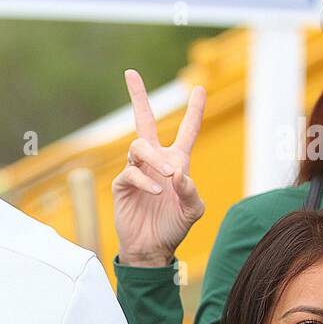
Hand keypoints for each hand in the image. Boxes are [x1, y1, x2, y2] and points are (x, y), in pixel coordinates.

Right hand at [112, 69, 206, 266]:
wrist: (151, 249)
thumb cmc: (174, 227)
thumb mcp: (193, 210)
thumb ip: (191, 191)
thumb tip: (177, 173)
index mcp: (177, 163)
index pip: (186, 131)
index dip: (194, 111)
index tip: (199, 88)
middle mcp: (156, 162)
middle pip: (145, 122)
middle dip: (138, 97)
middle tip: (130, 74)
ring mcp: (137, 171)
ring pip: (139, 146)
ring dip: (154, 156)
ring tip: (167, 174)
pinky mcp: (123, 185)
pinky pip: (131, 173)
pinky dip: (145, 180)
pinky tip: (156, 192)